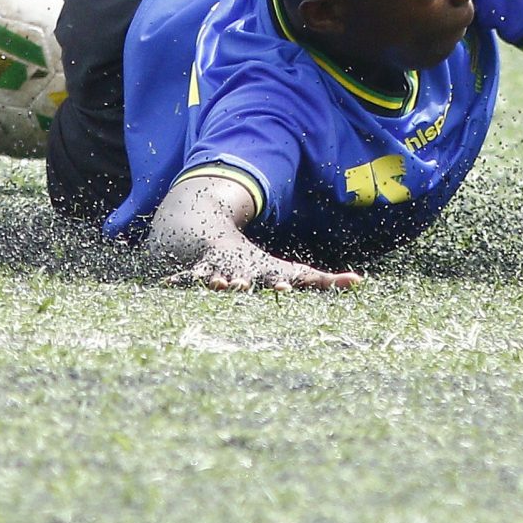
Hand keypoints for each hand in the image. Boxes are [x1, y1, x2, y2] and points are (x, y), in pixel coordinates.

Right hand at [161, 241, 363, 292]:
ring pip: (211, 274)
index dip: (278, 284)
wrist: (208, 230)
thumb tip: (359, 282)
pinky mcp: (192, 271)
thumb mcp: (286, 270)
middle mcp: (238, 267)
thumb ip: (321, 280)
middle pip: (241, 275)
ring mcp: (213, 268)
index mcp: (262, 270)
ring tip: (212, 285)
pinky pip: (182, 277)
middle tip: (240, 286)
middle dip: (241, 282)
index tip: (284, 291)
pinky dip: (176, 280)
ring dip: (210, 280)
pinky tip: (163, 284)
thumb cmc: (255, 264)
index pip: (274, 277)